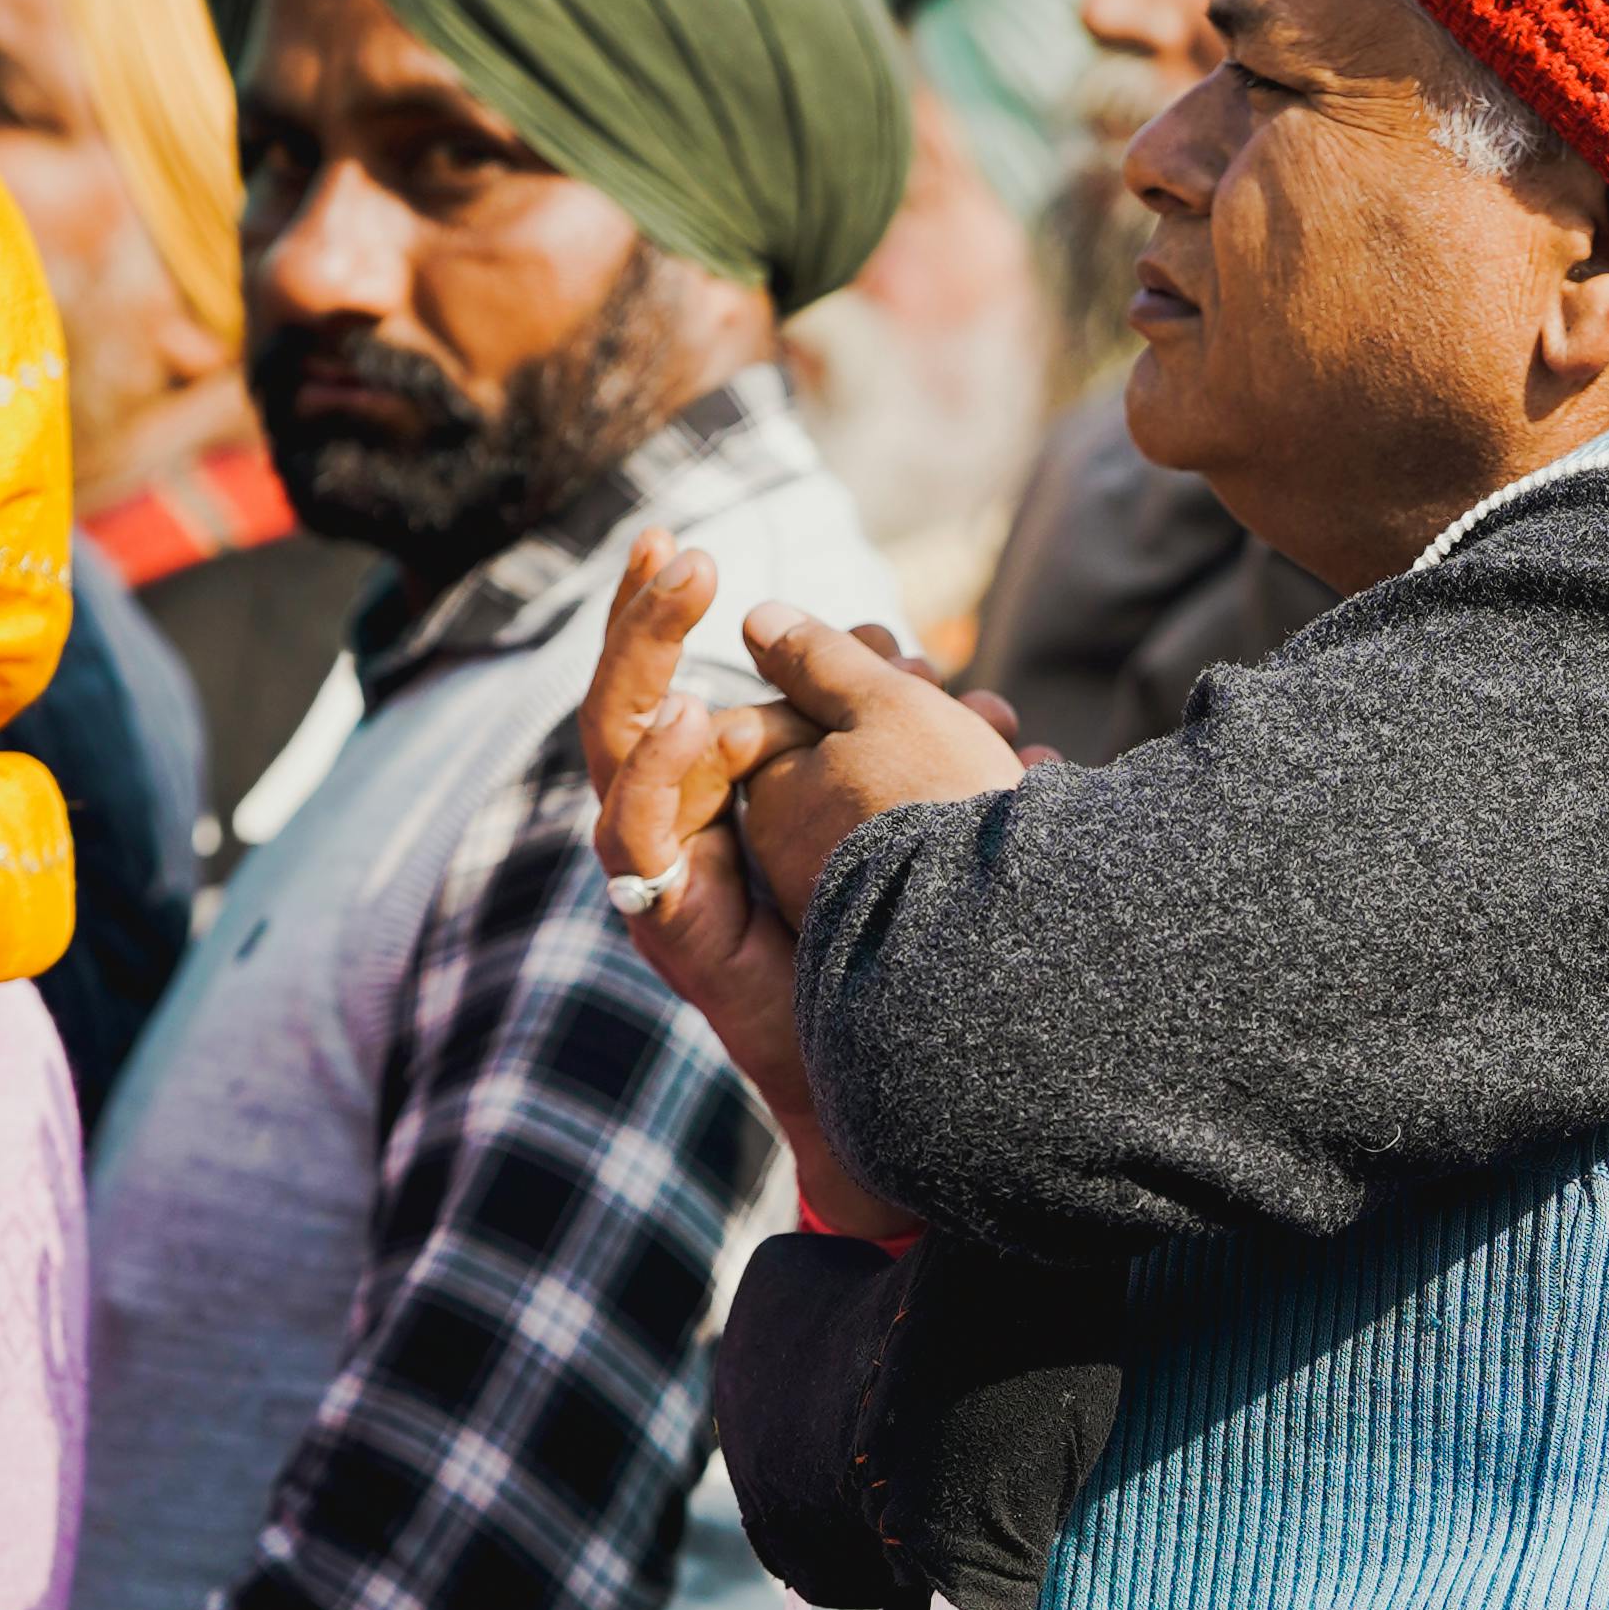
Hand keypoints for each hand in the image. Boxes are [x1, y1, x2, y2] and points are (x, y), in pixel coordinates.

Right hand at [581, 533, 909, 1238]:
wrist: (890, 1067)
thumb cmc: (905, 953)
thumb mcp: (922, 830)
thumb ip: (941, 778)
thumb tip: (995, 707)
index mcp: (720, 794)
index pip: (670, 679)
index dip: (662, 611)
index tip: (685, 541)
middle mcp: (679, 825)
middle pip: (628, 698)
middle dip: (641, 616)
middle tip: (672, 548)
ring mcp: (662, 873)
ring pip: (613, 749)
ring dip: (639, 666)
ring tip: (681, 600)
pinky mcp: (666, 921)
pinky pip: (634, 836)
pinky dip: (659, 773)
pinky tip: (696, 718)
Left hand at [725, 599, 1026, 931]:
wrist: (1005, 921)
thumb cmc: (934, 796)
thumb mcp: (879, 701)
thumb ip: (817, 658)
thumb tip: (757, 621)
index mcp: (776, 800)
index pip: (794, 716)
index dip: (848, 673)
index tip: (893, 656)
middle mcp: (802, 859)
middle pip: (851, 754)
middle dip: (907, 707)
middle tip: (947, 683)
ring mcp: (859, 899)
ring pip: (904, 795)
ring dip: (958, 746)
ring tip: (1005, 726)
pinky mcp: (916, 928)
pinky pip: (939, 849)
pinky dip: (979, 807)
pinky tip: (1027, 775)